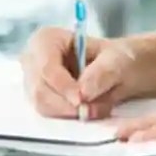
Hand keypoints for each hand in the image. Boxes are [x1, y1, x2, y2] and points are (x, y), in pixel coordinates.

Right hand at [19, 27, 138, 119]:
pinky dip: (68, 116)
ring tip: (96, 109)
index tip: (81, 100)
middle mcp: (34, 59)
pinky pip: (48, 114)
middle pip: (40, 89)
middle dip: (67, 105)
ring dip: (69, 113)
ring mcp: (34, 81)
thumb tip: (83, 92)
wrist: (121, 70)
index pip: (46, 66)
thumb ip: (101, 73)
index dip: (62, 86)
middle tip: (93, 111)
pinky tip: (87, 111)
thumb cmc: (117, 58)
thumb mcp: (118, 59)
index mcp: (47, 39)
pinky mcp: (40, 99)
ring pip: (42, 105)